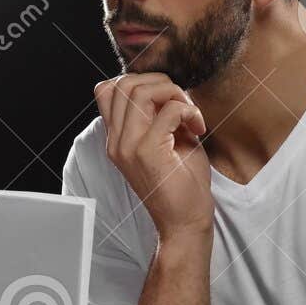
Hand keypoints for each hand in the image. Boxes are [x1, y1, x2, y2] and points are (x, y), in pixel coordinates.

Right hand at [94, 73, 211, 237]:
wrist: (185, 222)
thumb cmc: (181, 183)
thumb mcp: (166, 141)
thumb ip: (159, 114)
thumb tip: (168, 88)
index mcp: (117, 139)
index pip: (107, 90)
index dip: (140, 82)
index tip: (165, 101)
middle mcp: (116, 141)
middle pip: (123, 83)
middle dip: (160, 83)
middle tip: (182, 105)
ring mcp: (128, 147)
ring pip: (140, 90)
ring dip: (173, 94)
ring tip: (189, 114)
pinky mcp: (148, 152)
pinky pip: (168, 111)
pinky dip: (188, 111)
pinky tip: (197, 127)